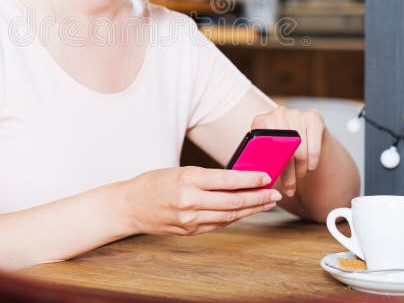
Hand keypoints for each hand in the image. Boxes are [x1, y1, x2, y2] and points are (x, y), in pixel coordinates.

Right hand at [123, 166, 280, 235]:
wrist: (129, 207)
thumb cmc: (153, 183)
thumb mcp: (179, 171)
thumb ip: (205, 177)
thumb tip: (236, 178)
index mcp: (187, 180)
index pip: (227, 180)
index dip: (250, 179)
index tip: (265, 176)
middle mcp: (190, 202)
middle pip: (232, 201)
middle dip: (257, 197)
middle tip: (274, 194)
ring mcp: (190, 220)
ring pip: (229, 215)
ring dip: (251, 210)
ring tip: (266, 203)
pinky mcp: (189, 231)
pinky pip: (218, 224)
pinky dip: (234, 217)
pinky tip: (245, 211)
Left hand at [250, 106, 325, 197]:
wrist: (301, 130)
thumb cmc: (280, 146)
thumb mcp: (267, 151)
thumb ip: (261, 160)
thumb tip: (258, 182)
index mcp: (261, 121)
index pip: (264, 145)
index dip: (268, 163)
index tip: (271, 179)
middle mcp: (278, 113)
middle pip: (283, 149)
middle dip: (287, 172)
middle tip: (289, 188)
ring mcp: (296, 113)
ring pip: (300, 150)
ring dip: (301, 168)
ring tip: (299, 175)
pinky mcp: (313, 116)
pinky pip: (314, 146)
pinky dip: (313, 161)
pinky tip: (310, 166)